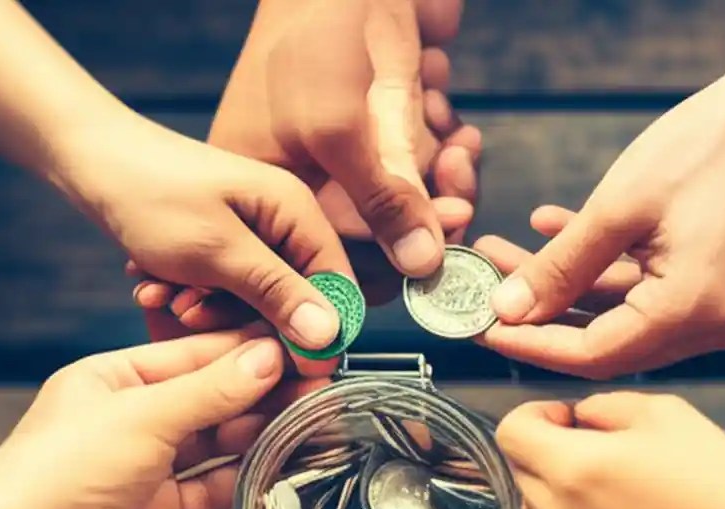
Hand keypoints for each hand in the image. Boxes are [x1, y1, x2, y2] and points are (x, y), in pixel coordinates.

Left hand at [0, 328, 286, 508]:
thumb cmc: (54, 479)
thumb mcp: (142, 416)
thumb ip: (211, 390)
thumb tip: (266, 358)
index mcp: (112, 381)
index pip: (193, 355)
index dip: (246, 350)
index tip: (296, 345)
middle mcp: (131, 423)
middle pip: (210, 398)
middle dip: (261, 390)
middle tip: (317, 381)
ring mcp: (147, 472)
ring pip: (218, 443)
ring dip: (261, 430)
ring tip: (311, 415)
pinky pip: (216, 489)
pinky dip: (249, 475)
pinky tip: (283, 460)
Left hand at [52, 111, 353, 370]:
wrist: (90, 161)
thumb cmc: (150, 193)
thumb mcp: (217, 252)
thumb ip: (276, 293)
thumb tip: (329, 334)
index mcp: (296, 211)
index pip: (336, 283)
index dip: (319, 330)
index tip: (295, 367)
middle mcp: (283, 221)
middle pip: (293, 297)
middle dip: (241, 316)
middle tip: (192, 315)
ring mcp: (253, 233)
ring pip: (253, 299)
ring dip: (208, 308)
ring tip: (165, 296)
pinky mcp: (223, 245)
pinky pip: (224, 289)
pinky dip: (191, 294)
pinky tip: (154, 285)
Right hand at [214, 0, 478, 274]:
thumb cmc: (321, 25)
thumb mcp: (339, 126)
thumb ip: (378, 201)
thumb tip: (418, 267)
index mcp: (264, 181)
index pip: (324, 255)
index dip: (383, 263)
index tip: (436, 259)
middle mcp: (302, 168)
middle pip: (375, 229)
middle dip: (424, 212)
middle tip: (460, 200)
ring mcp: (348, 141)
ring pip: (409, 193)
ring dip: (441, 170)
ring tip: (456, 144)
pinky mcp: (385, 114)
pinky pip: (424, 152)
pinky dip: (443, 135)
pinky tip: (445, 107)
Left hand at [479, 70, 724, 379]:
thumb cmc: (716, 145)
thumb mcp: (619, 207)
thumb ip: (561, 267)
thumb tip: (508, 310)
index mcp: (695, 314)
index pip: (592, 355)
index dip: (531, 343)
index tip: (480, 328)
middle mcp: (719, 329)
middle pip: (608, 340)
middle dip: (542, 312)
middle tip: (484, 285)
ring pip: (627, 314)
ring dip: (568, 285)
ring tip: (507, 249)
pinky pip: (656, 292)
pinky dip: (609, 269)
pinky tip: (558, 229)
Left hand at [496, 391, 724, 508]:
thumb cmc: (715, 483)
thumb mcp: (663, 413)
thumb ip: (604, 405)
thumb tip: (577, 417)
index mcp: (572, 468)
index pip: (510, 432)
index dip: (535, 414)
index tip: (567, 417)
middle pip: (518, 469)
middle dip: (546, 448)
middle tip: (596, 445)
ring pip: (534, 506)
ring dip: (556, 485)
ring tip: (612, 481)